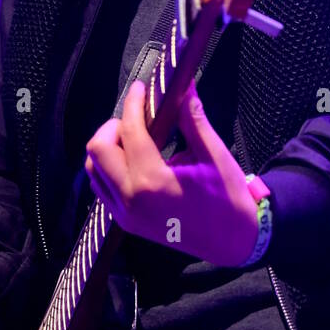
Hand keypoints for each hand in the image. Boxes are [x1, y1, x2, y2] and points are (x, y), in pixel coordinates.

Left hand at [84, 78, 260, 267]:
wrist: (234, 243)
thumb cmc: (228, 198)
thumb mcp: (213, 155)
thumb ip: (193, 119)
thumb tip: (184, 86)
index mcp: (153, 182)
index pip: (129, 132)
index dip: (133, 103)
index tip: (141, 87)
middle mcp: (131, 200)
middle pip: (98, 150)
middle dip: (114, 126)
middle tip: (138, 117)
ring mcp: (126, 215)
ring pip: (94, 170)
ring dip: (109, 148)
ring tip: (135, 137)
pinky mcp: (127, 223)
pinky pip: (103, 189)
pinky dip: (110, 168)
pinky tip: (134, 159)